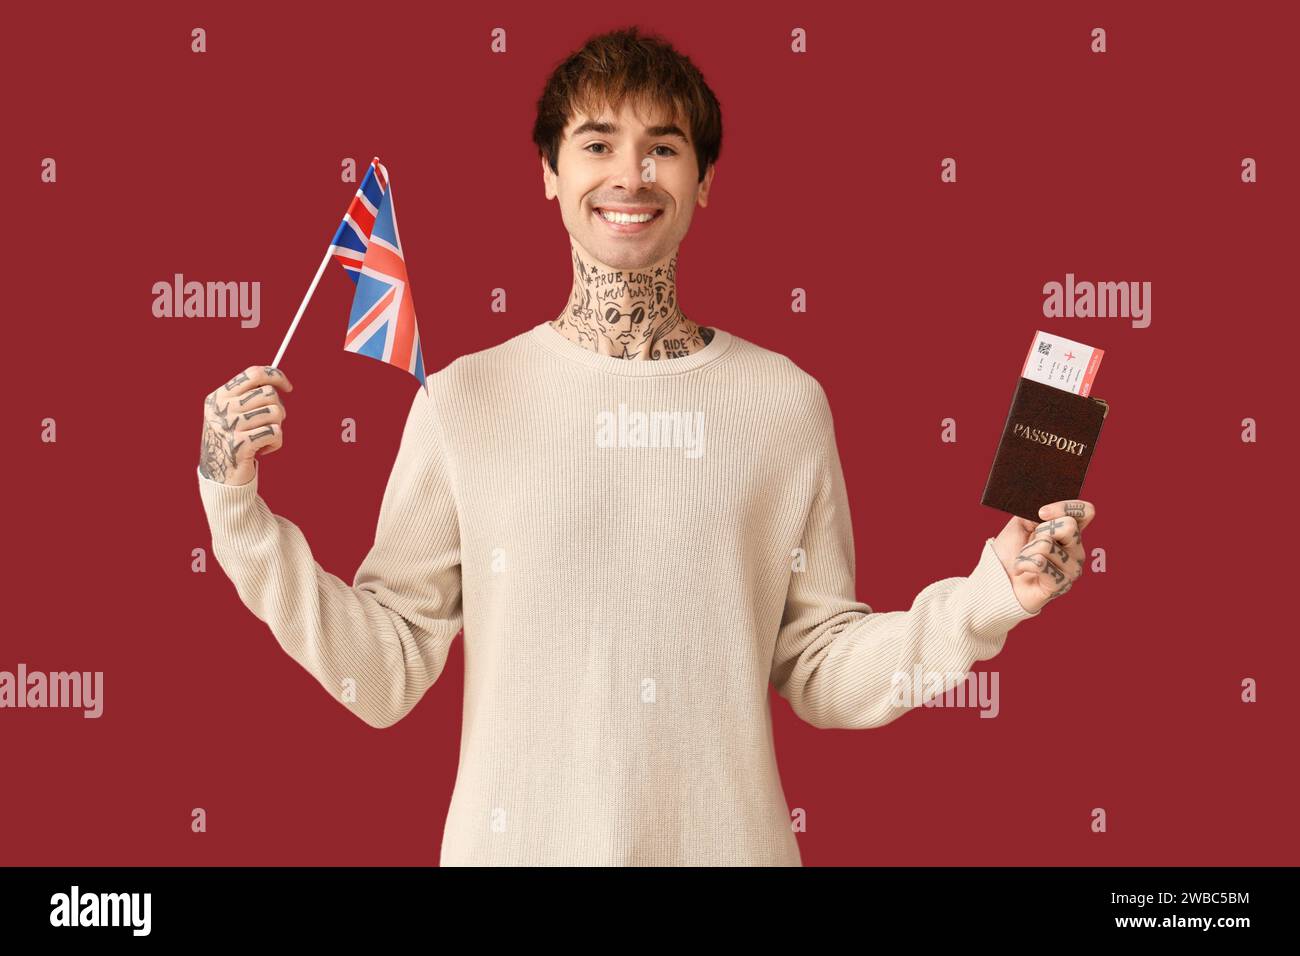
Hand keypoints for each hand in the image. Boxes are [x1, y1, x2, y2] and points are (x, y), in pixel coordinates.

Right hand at [199, 366, 292, 484]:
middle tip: (270, 424)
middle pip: (269, 393)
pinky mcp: (241, 445)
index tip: (288, 387)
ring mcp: (230, 427)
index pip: (254, 374)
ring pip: (275, 412)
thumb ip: (249, 395)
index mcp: (219, 396)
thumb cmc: (234, 440)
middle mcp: (221, 409)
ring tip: (265, 438)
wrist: (220, 476)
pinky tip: (265, 450)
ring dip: (277, 427)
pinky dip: (276, 442)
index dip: (276, 377)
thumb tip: (278, 380)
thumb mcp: (232, 414)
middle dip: (278, 409)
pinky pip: (275, 433)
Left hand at [991, 500, 1095, 613]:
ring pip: (1047, 545)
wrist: (997, 577)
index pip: (1086, 512)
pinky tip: (1021, 571)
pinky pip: (1040, 564)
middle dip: (1039, 531)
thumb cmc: (1010, 551)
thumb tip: (1045, 509)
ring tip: (1023, 559)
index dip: (1065, 507)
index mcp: (1070, 533)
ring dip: (1026, 551)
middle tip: (1029, 543)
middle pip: (1068, 526)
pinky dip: (1023, 564)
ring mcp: (1072, 569)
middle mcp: (1077, 551)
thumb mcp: (1021, 523)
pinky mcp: (1061, 585)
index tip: (1041, 513)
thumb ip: (1036, 513)